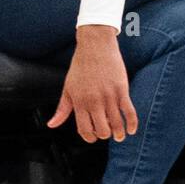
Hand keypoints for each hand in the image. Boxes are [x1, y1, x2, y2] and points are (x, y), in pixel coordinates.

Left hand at [47, 26, 137, 143]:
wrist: (95, 46)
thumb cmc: (81, 66)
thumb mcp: (68, 88)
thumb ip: (62, 109)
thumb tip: (51, 125)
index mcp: (79, 102)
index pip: (84, 129)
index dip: (90, 137)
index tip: (93, 136)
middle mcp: (94, 101)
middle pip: (102, 130)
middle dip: (104, 135)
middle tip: (106, 132)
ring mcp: (109, 96)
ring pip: (117, 124)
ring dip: (119, 134)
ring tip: (120, 135)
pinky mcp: (122, 89)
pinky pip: (129, 112)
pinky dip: (132, 124)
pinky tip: (131, 130)